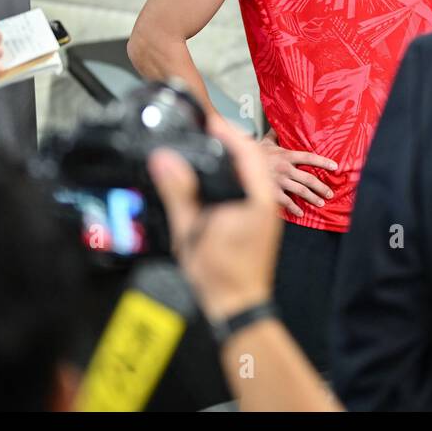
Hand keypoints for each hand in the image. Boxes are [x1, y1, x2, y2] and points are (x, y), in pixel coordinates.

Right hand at [149, 119, 282, 321]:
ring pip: (251, 176)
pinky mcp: (257, 224)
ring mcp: (264, 215)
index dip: (228, 133)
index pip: (247, 153)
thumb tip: (165, 160)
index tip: (209, 123)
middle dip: (228, 144)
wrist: (237, 307)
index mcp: (256, 200)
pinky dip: (232, 180)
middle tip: (204, 134)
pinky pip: (248, 191)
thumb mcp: (192, 231)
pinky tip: (212, 182)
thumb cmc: (220, 276)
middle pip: (251, 161)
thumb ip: (179, 193)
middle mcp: (265, 204)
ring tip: (206, 152)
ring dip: (231, 161)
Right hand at [258, 127, 336, 217]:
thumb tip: (279, 125)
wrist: (236, 163)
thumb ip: (275, 135)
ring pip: (301, 191)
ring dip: (313, 198)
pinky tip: (301, 213)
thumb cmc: (253, 153)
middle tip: (330, 193)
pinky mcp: (271, 192)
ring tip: (321, 203)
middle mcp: (285, 169)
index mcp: (286, 155)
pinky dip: (294, 208)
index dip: (323, 162)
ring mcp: (279, 181)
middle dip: (322, 187)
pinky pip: (286, 202)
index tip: (335, 167)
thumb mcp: (266, 142)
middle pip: (309, 179)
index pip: (309, 157)